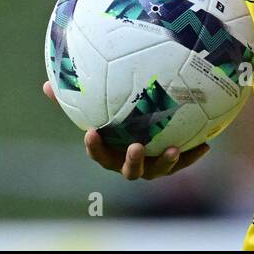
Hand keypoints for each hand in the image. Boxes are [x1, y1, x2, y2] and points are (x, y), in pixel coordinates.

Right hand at [42, 81, 209, 179]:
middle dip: (132, 161)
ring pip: (157, 170)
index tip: (91, 131)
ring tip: (174, 149)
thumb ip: (75, 98)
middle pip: (129, 169)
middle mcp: (129, 161)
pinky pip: (183, 161)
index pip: (99, 151)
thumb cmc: (114, 117)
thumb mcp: (96, 106)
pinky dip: (193, 155)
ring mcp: (151, 164)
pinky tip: (207, 144)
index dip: (94, 145)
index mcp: (111, 150)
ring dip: (166, 162)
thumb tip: (46, 83)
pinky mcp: (172, 162)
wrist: (146, 131)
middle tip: (136, 146)